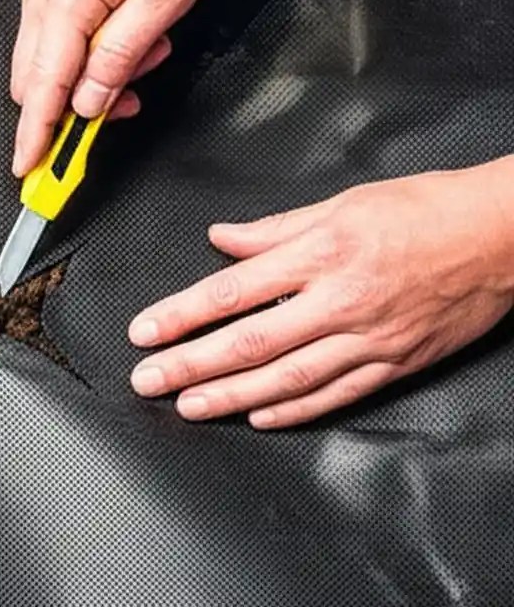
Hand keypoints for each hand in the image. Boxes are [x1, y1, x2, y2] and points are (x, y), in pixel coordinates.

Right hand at [11, 0, 225, 176]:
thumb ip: (122, 56)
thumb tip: (90, 103)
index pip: (44, 88)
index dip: (36, 136)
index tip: (28, 172)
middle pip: (34, 81)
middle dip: (74, 109)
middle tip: (126, 104)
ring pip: (46, 61)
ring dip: (87, 78)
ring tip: (144, 55)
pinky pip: (54, 35)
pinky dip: (84, 53)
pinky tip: (125, 38)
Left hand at [127, 161, 513, 428]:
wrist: (504, 233)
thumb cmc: (424, 209)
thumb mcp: (342, 203)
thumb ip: (275, 228)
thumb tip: (221, 239)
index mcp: (320, 252)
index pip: (232, 291)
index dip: (181, 315)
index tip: (143, 331)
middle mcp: (340, 299)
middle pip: (249, 341)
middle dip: (190, 364)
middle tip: (146, 380)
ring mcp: (369, 337)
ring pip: (287, 377)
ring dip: (230, 396)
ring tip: (187, 407)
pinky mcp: (395, 362)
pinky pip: (337, 394)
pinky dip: (294, 410)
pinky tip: (258, 418)